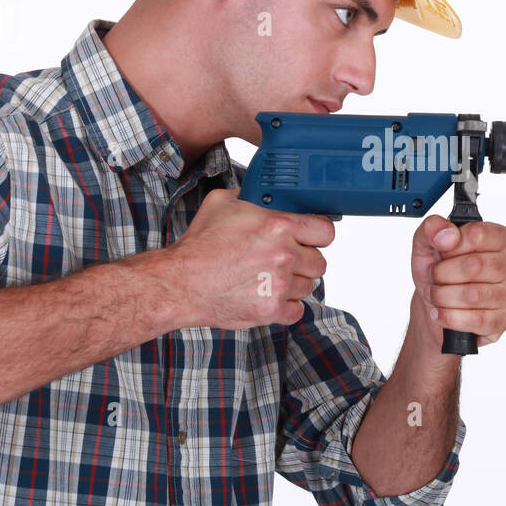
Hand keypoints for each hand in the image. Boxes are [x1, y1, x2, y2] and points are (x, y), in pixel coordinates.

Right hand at [164, 188, 333, 328]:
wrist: (180, 283)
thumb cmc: (199, 246)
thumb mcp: (222, 203)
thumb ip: (250, 196)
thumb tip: (262, 195)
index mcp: (278, 226)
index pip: (325, 231)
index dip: (317, 236)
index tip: (310, 240)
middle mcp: (284, 255)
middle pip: (319, 262)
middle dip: (304, 261)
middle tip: (285, 261)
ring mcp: (280, 285)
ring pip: (308, 287)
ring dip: (293, 284)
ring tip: (269, 278)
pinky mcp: (272, 310)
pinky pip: (296, 311)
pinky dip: (285, 307)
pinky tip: (268, 296)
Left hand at [410, 215, 505, 348]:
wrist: (435, 305)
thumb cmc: (440, 271)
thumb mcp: (427, 243)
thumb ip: (432, 228)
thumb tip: (447, 235)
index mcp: (502, 239)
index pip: (476, 235)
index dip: (449, 247)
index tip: (440, 253)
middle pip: (474, 266)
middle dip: (442, 274)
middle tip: (434, 277)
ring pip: (472, 295)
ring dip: (442, 297)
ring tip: (435, 295)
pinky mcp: (505, 320)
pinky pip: (475, 320)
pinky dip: (449, 317)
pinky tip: (440, 312)